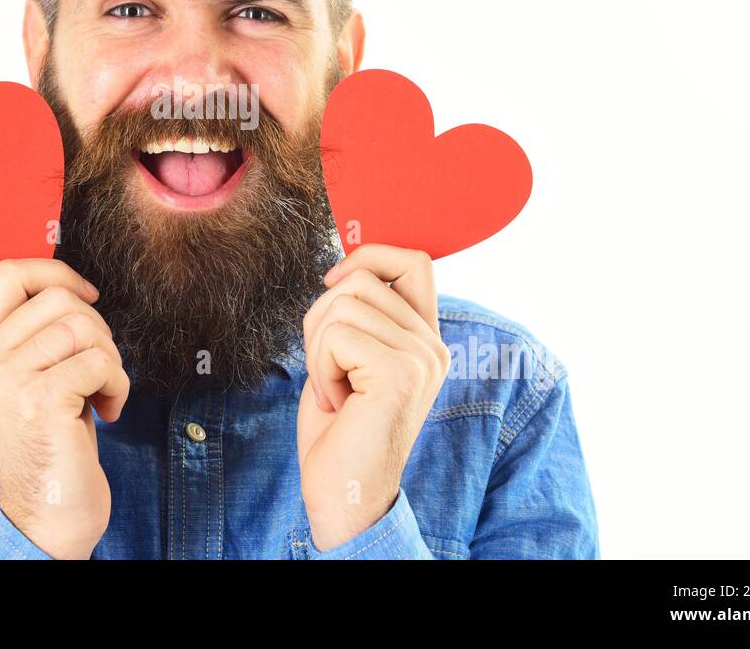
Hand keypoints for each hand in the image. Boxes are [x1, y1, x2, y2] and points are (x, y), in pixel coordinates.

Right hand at [0, 258, 129, 558]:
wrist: (47, 512)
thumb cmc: (49, 441)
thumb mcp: (24, 379)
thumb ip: (30, 334)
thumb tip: (71, 286)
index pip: (7, 274)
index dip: (56, 272)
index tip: (87, 298)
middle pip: (57, 298)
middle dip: (96, 327)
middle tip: (98, 367)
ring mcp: (6, 381)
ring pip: (80, 327)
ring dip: (109, 358)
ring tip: (103, 390)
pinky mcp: (40, 401)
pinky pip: (98, 361)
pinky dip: (117, 384)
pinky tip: (108, 411)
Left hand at [297, 244, 450, 550]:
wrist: (345, 493)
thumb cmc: (339, 431)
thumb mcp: (351, 359)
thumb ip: (361, 315)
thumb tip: (344, 267)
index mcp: (424, 338)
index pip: (414, 260)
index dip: (368, 255)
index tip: (332, 283)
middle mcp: (432, 345)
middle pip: (360, 279)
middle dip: (320, 318)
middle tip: (328, 369)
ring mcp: (421, 358)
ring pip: (341, 305)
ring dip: (317, 350)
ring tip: (335, 390)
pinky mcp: (400, 373)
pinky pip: (335, 336)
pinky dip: (319, 368)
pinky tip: (336, 402)